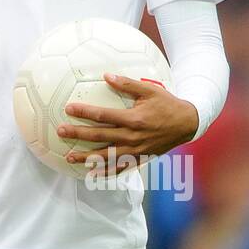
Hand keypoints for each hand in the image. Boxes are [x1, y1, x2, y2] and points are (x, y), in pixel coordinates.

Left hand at [58, 74, 198, 175]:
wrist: (187, 124)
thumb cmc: (167, 104)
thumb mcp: (149, 90)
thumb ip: (127, 84)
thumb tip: (106, 75)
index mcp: (134, 119)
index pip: (103, 116)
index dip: (85, 112)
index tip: (68, 108)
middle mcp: (133, 137)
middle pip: (100, 136)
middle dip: (78, 134)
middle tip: (61, 131)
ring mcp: (136, 150)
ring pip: (107, 156)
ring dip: (87, 157)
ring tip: (69, 156)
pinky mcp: (140, 158)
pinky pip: (120, 168)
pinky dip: (106, 172)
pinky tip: (91, 174)